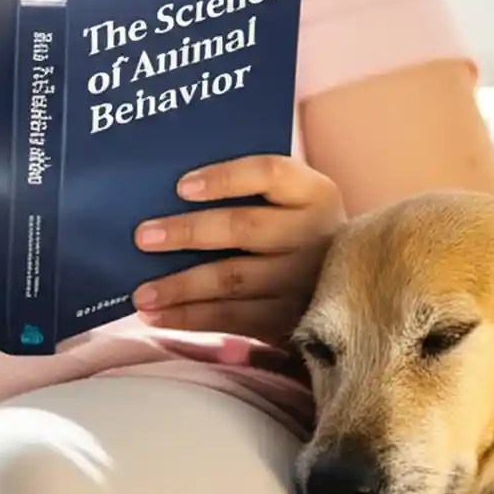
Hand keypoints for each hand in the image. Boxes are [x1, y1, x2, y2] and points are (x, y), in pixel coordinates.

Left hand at [131, 154, 344, 344]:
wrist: (352, 286)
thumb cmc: (298, 233)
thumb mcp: (292, 204)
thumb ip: (249, 194)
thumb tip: (168, 196)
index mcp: (314, 193)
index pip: (270, 173)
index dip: (225, 178)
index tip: (181, 187)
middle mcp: (313, 235)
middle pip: (244, 228)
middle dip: (188, 233)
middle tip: (143, 237)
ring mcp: (303, 282)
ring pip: (232, 280)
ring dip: (181, 287)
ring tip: (140, 293)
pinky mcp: (288, 320)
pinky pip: (232, 318)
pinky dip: (189, 318)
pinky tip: (155, 316)